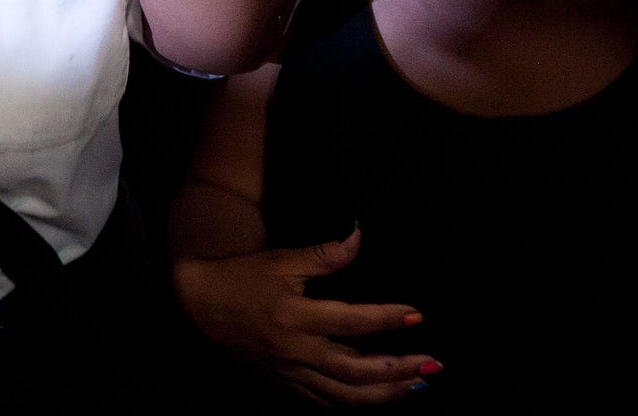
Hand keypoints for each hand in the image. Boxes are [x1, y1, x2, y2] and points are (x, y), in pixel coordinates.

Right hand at [174, 229, 438, 405]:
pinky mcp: (285, 382)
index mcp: (294, 316)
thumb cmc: (246, 275)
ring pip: (344, 395)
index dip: (386, 319)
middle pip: (355, 370)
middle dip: (398, 370)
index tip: (417, 315)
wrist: (205, 301)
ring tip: (416, 387)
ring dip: (384, 394)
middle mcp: (294, 349)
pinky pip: (325, 401)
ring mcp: (290, 371)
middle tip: (432, 364)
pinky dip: (354, 403)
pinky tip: (377, 397)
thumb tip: (360, 237)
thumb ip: (324, 254)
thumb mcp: (283, 259)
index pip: (350, 323)